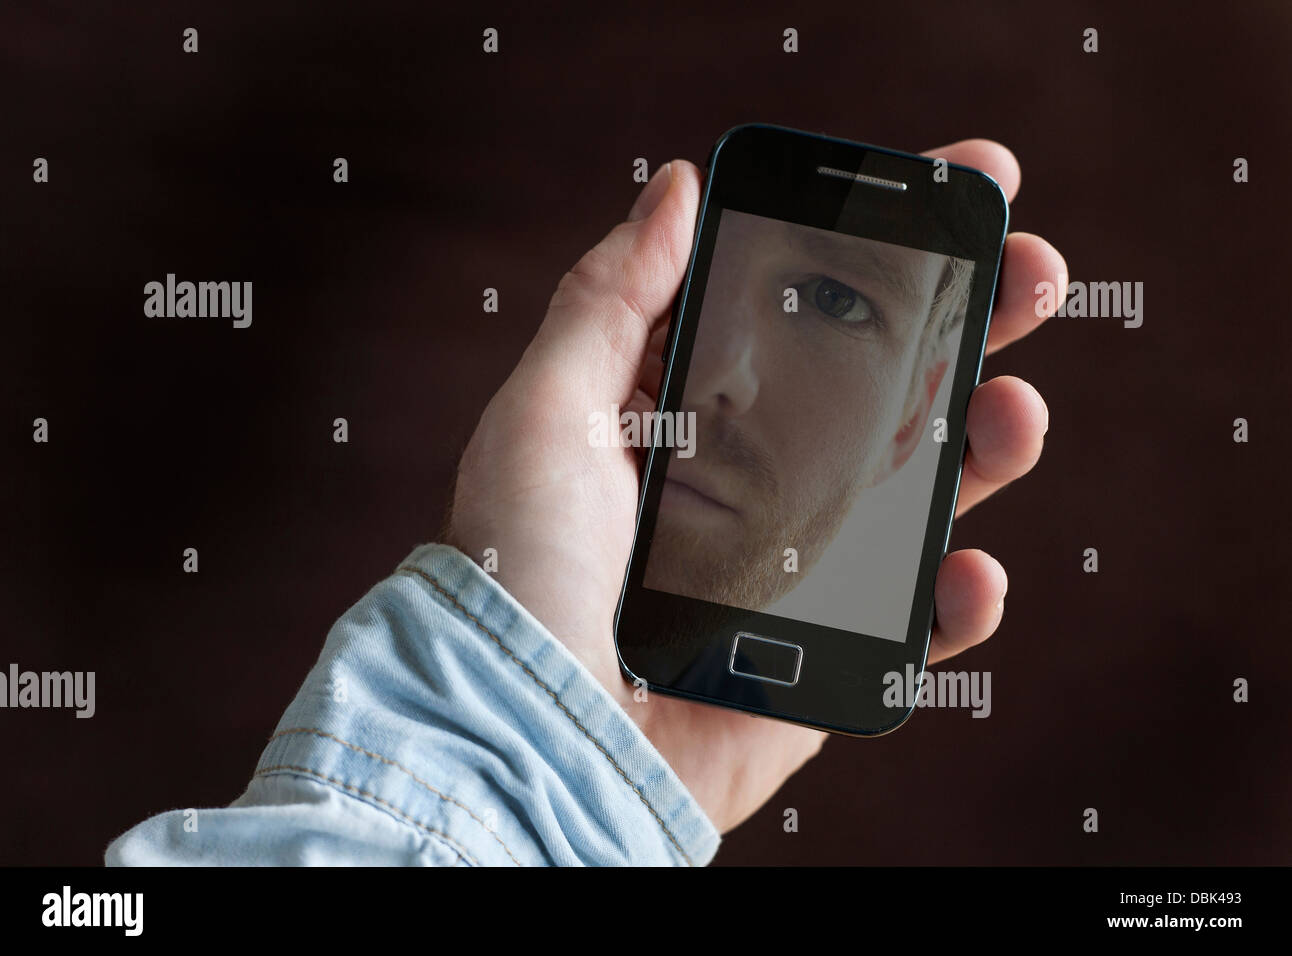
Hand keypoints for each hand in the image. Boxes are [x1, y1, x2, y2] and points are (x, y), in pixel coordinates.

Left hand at [442, 141, 1063, 833]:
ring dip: (985, 447)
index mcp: (686, 414)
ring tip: (1014, 409)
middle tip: (1030, 274)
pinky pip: (911, 628)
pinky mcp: (818, 659)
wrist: (529, 734)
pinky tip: (970, 571)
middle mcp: (748, 482)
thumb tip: (676, 191)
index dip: (877, 254)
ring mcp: (792, 569)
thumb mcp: (546, 411)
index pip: (799, 315)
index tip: (951, 192)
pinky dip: (956, 603)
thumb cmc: (518, 571)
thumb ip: (611, 299)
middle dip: (967, 328)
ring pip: (919, 497)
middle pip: (884, 392)